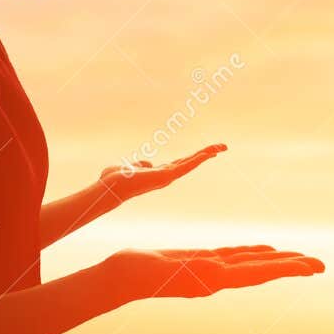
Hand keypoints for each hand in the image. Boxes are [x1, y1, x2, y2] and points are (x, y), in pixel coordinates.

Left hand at [98, 144, 226, 201]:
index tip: (206, 152)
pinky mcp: (168, 176)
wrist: (110, 187)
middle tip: (223, 147)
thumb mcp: (128, 167)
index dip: (194, 158)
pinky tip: (210, 153)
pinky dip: (200, 158)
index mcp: (159, 174)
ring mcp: (169, 177)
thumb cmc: (114, 180)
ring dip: (208, 154)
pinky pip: (187, 165)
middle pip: (190, 162)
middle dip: (207, 154)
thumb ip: (137, 165)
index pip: (181, 164)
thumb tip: (145, 165)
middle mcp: (167, 177)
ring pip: (192, 163)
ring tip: (222, 146)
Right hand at [106, 246, 324, 299]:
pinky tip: (266, 251)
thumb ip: (193, 270)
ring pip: (252, 263)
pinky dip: (254, 253)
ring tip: (303, 259)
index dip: (287, 270)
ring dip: (278, 261)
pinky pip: (235, 257)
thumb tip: (218, 271)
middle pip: (263, 271)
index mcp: (213, 279)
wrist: (117, 278)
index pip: (259, 273)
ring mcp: (209, 271)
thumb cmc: (137, 273)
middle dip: (293, 267)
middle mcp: (217, 278)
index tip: (312, 269)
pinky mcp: (201, 262)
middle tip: (323, 266)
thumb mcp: (167, 270)